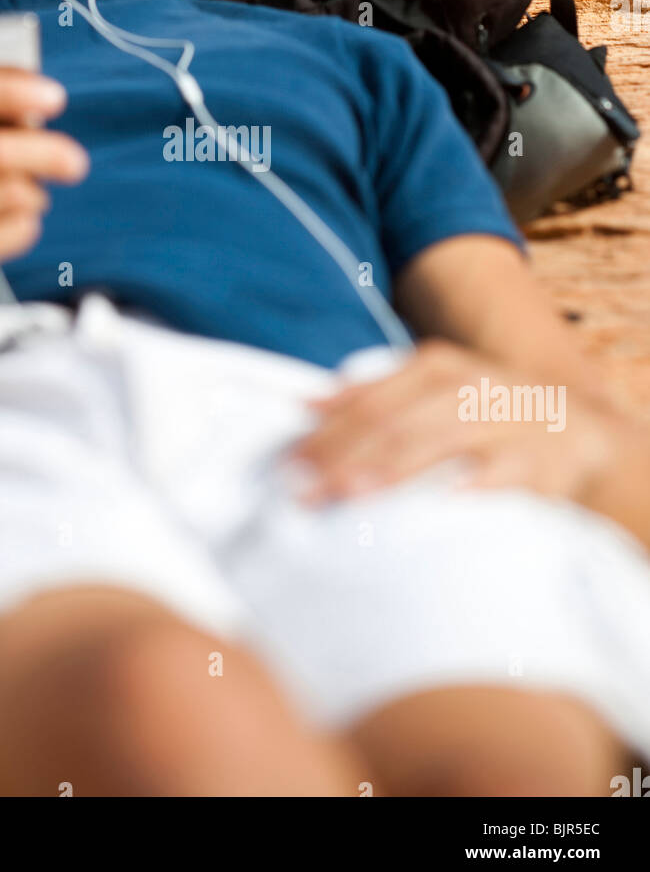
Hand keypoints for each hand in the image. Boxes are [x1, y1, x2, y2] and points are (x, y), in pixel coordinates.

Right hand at [0, 68, 88, 345]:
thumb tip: (37, 99)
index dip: (11, 88)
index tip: (55, 95)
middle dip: (47, 151)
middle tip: (76, 163)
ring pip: (13, 189)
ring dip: (34, 196)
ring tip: (22, 205)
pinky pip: (17, 225)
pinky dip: (26, 226)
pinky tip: (4, 233)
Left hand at [287, 338, 623, 508]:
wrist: (583, 429)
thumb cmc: (487, 417)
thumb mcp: (434, 394)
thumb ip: (375, 399)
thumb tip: (305, 406)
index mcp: (437, 369)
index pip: (371, 401)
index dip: (327, 432)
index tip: (289, 464)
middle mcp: (469, 387)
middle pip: (395, 422)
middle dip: (345, 458)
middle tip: (304, 492)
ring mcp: (506, 420)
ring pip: (440, 441)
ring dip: (392, 470)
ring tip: (352, 495)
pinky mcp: (543, 460)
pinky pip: (505, 473)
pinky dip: (475, 485)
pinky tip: (445, 502)